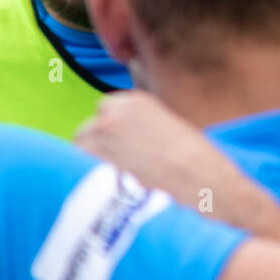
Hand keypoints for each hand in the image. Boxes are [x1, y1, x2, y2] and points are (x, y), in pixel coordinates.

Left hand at [76, 91, 236, 199]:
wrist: (198, 173)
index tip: (121, 145)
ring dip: (93, 156)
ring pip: (81, 142)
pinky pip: (81, 159)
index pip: (107, 110)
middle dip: (99, 143)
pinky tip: (109, 180)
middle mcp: (117, 109)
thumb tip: (126, 141)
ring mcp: (105, 129)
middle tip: (116, 163)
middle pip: (91, 126)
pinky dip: (90, 169)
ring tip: (112, 173)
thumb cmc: (192, 155)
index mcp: (136, 100)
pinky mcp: (99, 151)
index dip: (113, 130)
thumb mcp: (167, 127)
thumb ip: (141, 126)